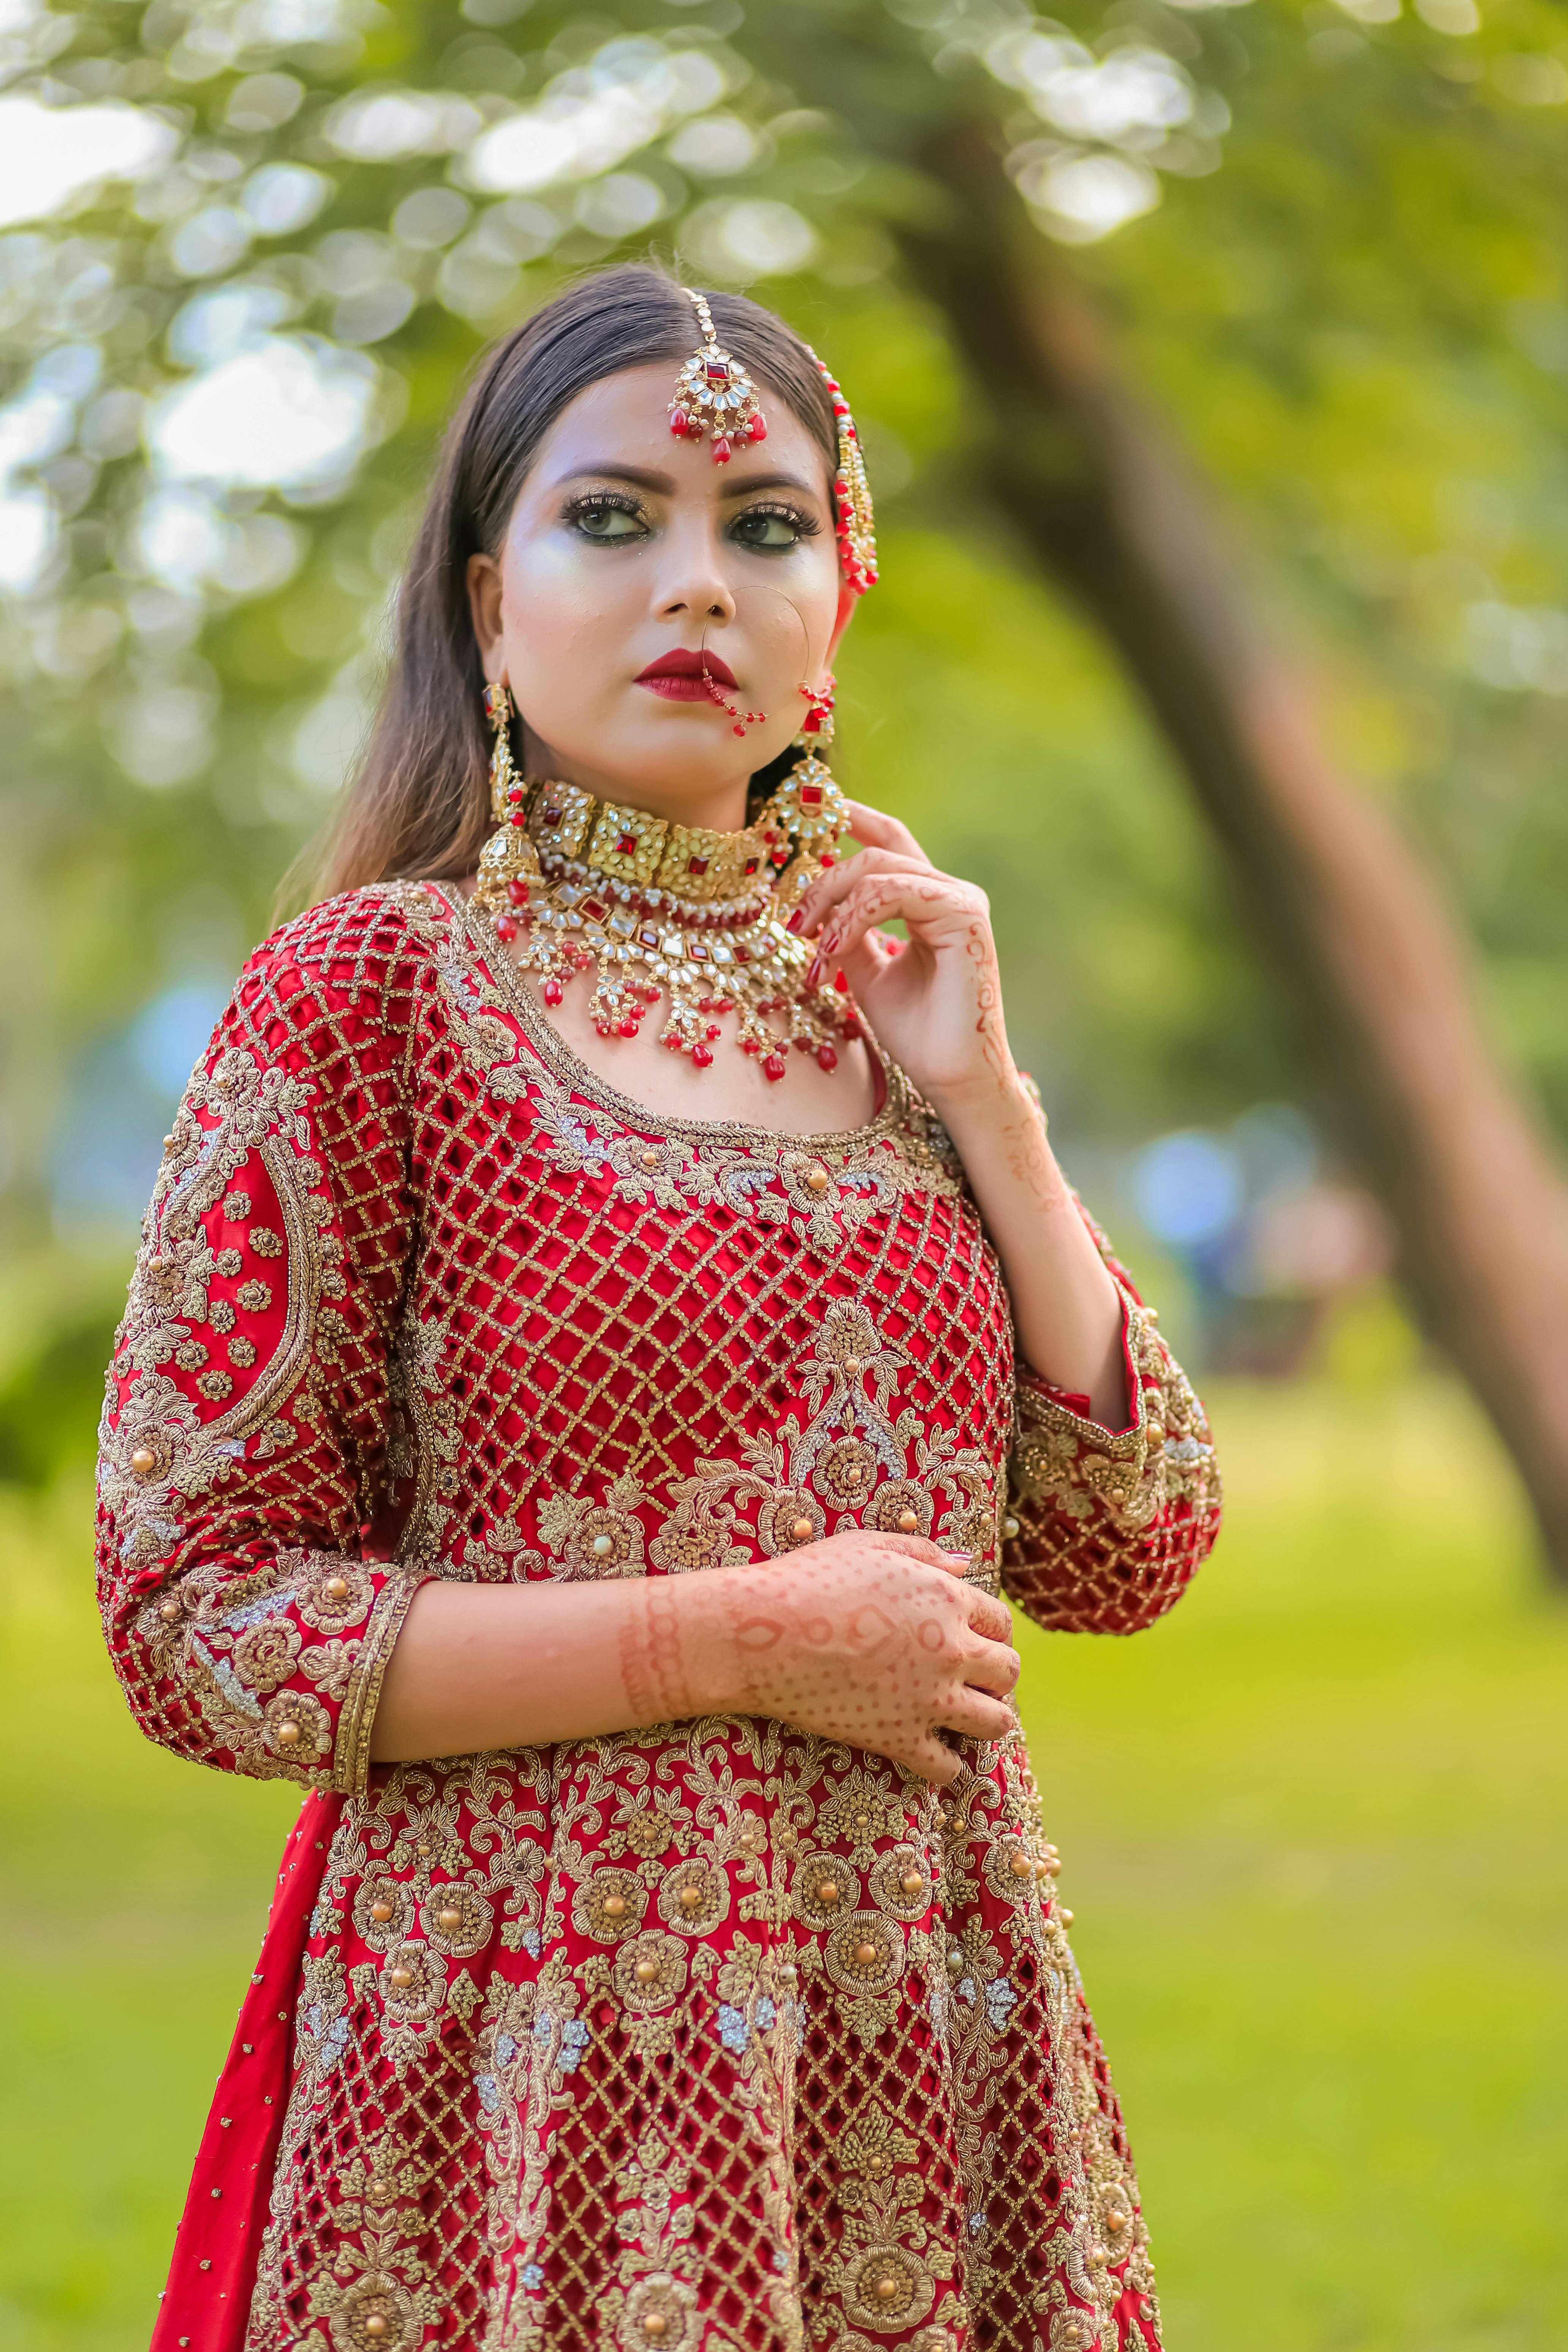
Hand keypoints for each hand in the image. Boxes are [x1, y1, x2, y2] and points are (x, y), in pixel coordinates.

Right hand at [706, 1531, 1019, 1784]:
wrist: (764, 1632)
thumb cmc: (810, 1578)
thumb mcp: (869, 1546)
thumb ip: (924, 1552)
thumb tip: (966, 1565)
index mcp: (947, 1599)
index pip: (1000, 1622)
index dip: (990, 1632)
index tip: (974, 1639)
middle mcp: (951, 1650)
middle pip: (1007, 1673)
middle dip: (996, 1677)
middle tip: (973, 1681)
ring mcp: (929, 1698)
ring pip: (995, 1724)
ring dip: (987, 1722)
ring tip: (965, 1719)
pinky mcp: (899, 1738)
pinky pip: (946, 1767)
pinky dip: (945, 1766)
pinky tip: (930, 1754)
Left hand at [794, 800, 1018, 1116]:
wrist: (951, 1076)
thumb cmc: (916, 1033)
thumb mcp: (866, 972)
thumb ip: (849, 933)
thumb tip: (818, 908)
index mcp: (931, 902)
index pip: (892, 842)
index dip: (856, 818)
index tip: (816, 806)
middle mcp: (950, 893)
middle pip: (875, 854)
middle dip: (823, 882)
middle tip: (793, 925)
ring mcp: (961, 901)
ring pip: (879, 869)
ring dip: (833, 905)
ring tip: (814, 951)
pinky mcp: (964, 916)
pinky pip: (894, 892)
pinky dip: (854, 917)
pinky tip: (835, 949)